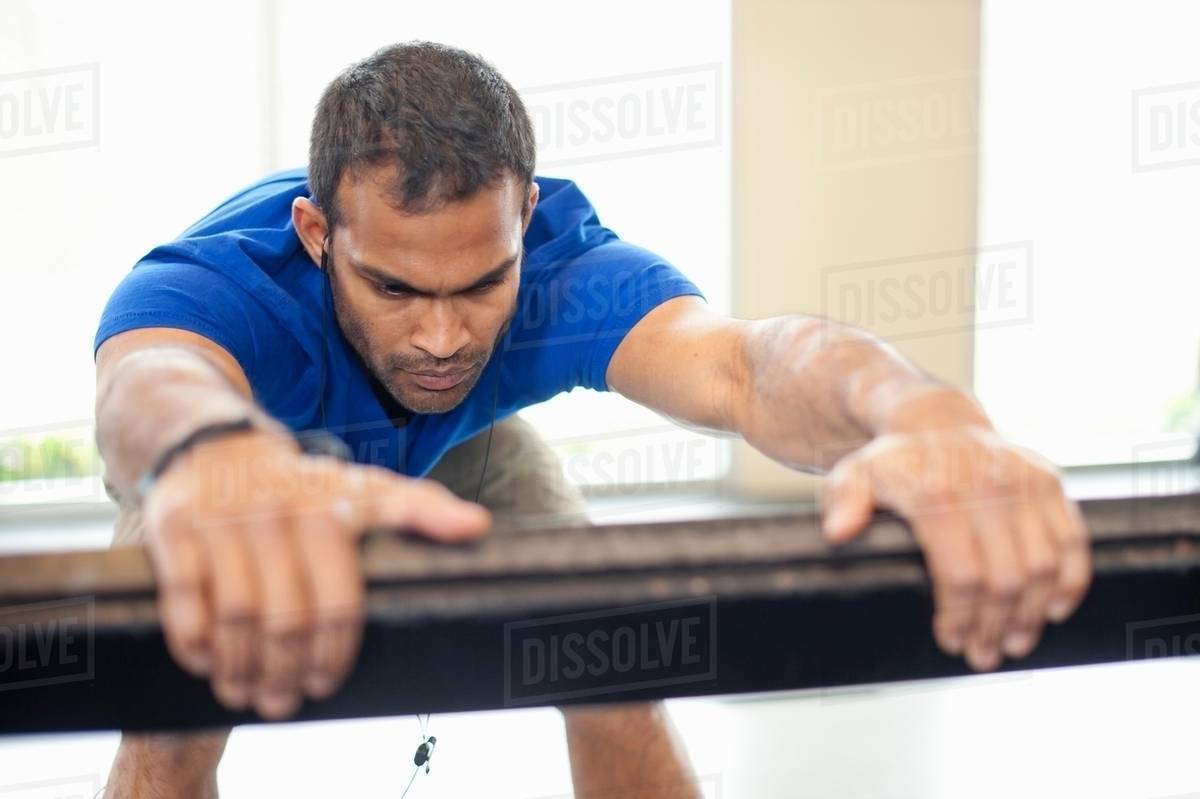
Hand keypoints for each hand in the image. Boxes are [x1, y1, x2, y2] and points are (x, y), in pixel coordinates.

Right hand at [141, 428, 490, 718]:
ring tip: (246, 692)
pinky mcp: (176, 527)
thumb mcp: (364, 487)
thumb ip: (420, 508)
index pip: (340, 599)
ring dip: (240, 666)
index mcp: (332, 509)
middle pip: (287, 618)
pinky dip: (193, 639)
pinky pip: (185, 597)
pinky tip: (205, 661)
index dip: (334, 651)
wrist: (214, 443)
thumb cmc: (301, 482)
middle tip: (284, 700)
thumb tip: (479, 526)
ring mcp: (226, 521)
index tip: (328, 681)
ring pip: (236, 615)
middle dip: (286, 672)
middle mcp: (280, 513)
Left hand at [819, 426, 1090, 670]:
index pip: (960, 575)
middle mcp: (987, 484)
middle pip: (1004, 579)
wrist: (936, 423)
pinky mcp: (1050, 481)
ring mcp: (1024, 482)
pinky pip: (1073, 540)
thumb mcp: (856, 475)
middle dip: (994, 627)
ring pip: (1043, 566)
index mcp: (939, 491)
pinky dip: (1071, 581)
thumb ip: (844, 501)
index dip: (960, 617)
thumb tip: (839, 531)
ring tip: (1014, 642)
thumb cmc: (896, 463)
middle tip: (984, 655)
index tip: (952, 641)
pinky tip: (1053, 611)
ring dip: (1031, 614)